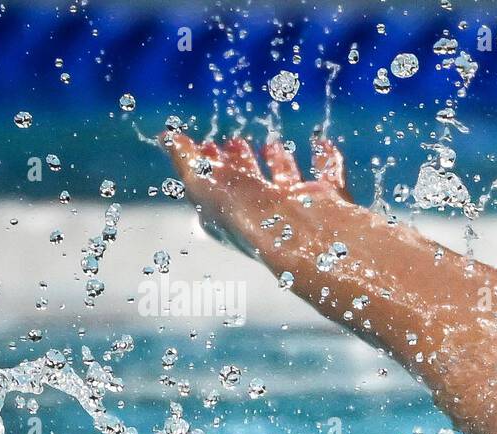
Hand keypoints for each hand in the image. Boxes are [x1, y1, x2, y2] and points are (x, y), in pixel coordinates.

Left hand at [160, 130, 351, 251]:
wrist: (303, 233)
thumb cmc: (247, 213)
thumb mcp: (202, 182)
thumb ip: (185, 158)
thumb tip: (167, 136)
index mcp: (231, 215)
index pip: (216, 186)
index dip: (210, 164)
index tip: (208, 144)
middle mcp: (264, 214)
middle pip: (250, 184)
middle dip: (241, 162)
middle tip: (235, 140)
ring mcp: (298, 208)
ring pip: (287, 181)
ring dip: (279, 162)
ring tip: (273, 143)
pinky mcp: (328, 202)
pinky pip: (329, 174)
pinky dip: (327, 159)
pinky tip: (322, 142)